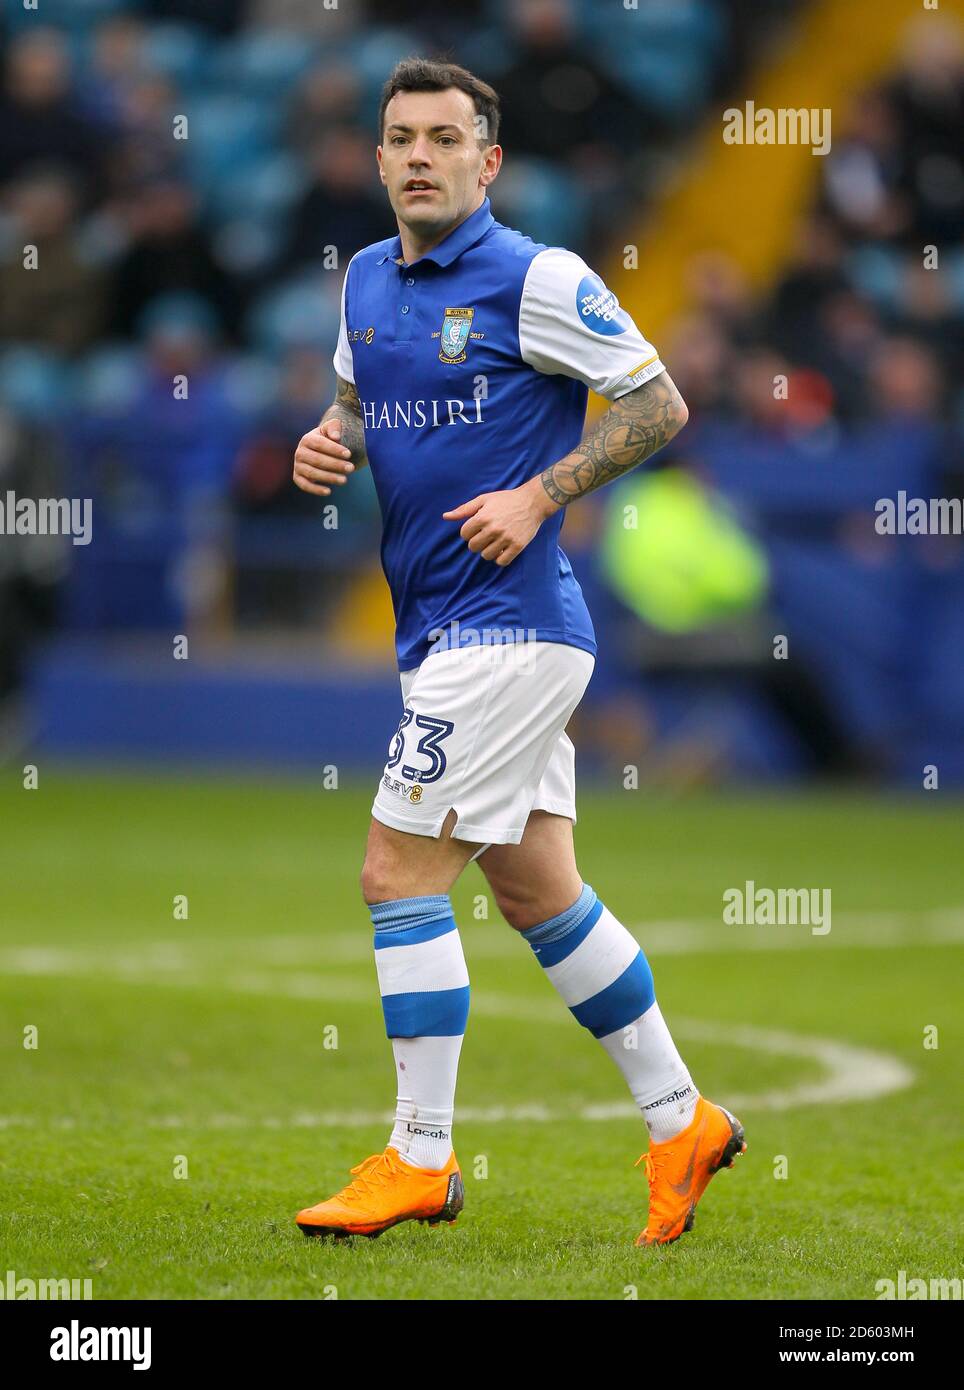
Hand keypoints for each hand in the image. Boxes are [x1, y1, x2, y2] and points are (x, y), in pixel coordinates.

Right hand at [293, 419, 354, 496]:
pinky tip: (328, 492)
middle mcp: (300, 452)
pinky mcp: (298, 477)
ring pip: (312, 473)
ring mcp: (298, 465)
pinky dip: (315, 489)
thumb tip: (335, 437)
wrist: (319, 450)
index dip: (334, 449)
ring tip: (344, 480)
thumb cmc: (328, 439)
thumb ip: (334, 427)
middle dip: (335, 464)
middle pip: (317, 460)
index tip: (349, 454)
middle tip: (351, 468)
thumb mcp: (331, 429)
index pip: (320, 444)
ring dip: (328, 477)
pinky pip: (304, 485)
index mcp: (307, 439)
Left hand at [442, 478, 560, 566]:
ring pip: (486, 556)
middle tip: (485, 536)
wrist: (533, 502)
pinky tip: (502, 549)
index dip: (469, 532)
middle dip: (476, 542)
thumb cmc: (506, 499)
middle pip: (473, 547)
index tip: (477, 528)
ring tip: (494, 542)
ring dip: (488, 551)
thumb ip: (464, 509)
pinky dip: (499, 558)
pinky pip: (501, 562)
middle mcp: (493, 528)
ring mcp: (506, 538)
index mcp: (483, 517)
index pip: (464, 534)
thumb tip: (445, 517)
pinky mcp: (517, 546)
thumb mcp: (484, 499)